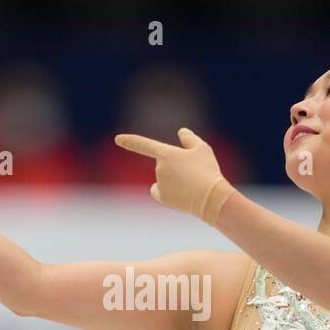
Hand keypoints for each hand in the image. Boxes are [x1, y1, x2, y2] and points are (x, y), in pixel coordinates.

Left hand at [114, 127, 237, 224]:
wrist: (211, 198)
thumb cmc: (207, 170)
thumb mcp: (202, 149)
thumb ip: (190, 139)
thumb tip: (181, 132)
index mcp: (166, 153)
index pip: (144, 145)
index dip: (130, 141)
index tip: (118, 139)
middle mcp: (159, 168)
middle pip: (164, 164)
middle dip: (175, 167)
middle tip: (194, 172)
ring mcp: (159, 183)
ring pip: (163, 178)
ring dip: (173, 179)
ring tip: (192, 184)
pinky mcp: (162, 197)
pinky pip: (159, 191)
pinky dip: (167, 191)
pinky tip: (181, 193)